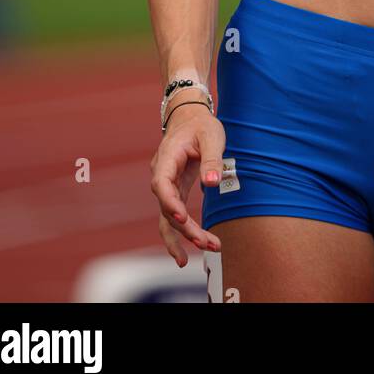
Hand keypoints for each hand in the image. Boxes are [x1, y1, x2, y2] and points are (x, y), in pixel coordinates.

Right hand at [150, 103, 226, 265]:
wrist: (190, 119)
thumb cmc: (201, 125)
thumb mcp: (211, 136)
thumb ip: (211, 159)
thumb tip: (212, 184)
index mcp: (167, 158)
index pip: (161, 185)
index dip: (170, 203)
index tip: (183, 217)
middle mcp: (162, 175)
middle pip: (167, 208)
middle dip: (186, 228)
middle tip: (207, 243)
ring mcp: (167, 186)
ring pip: (169, 217)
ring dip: (185, 236)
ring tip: (209, 248)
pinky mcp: (175, 192)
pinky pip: (174, 217)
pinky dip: (181, 234)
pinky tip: (187, 254)